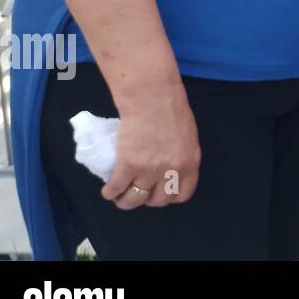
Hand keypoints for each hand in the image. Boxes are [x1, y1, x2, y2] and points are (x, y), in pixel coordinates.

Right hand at [102, 82, 200, 209]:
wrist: (152, 97)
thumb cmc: (171, 110)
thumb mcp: (187, 137)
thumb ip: (181, 156)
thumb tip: (171, 169)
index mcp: (190, 163)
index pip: (182, 194)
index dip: (169, 197)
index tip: (159, 193)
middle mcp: (172, 171)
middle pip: (158, 200)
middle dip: (147, 200)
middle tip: (138, 192)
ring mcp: (150, 170)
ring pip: (135, 199)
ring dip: (125, 201)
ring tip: (120, 195)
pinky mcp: (129, 165)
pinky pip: (117, 188)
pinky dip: (110, 192)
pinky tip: (108, 189)